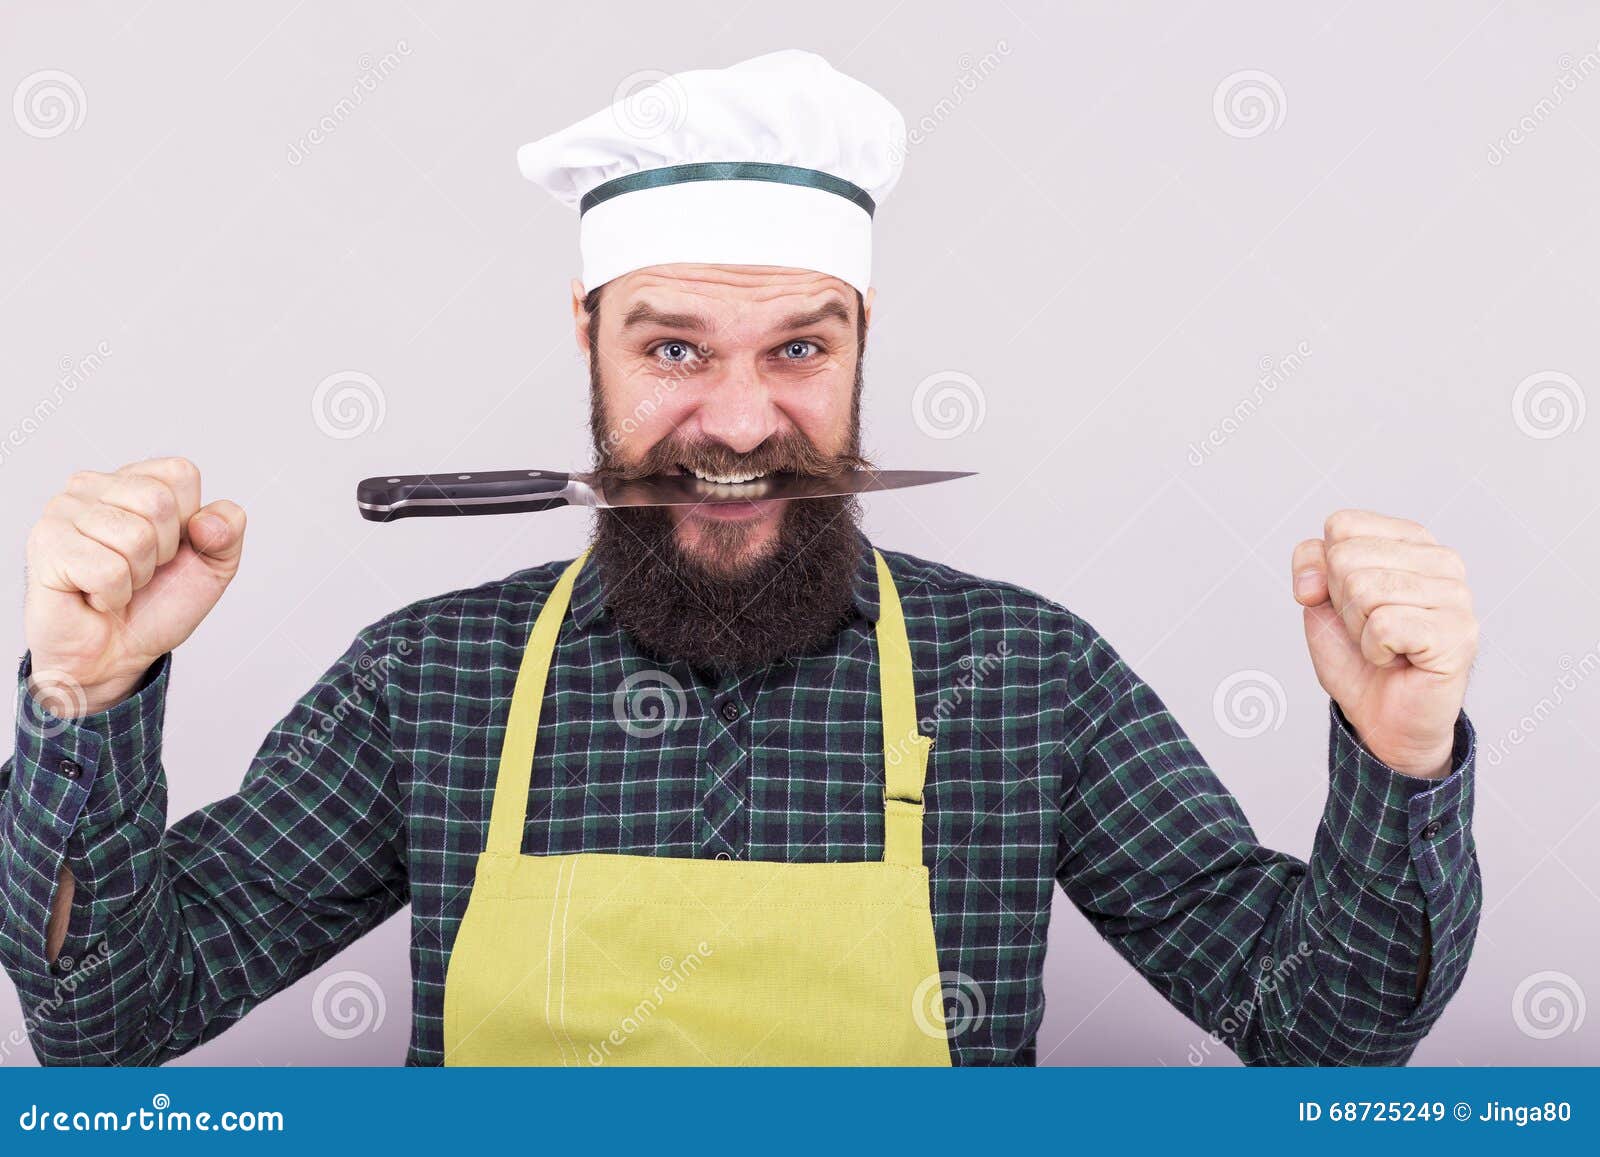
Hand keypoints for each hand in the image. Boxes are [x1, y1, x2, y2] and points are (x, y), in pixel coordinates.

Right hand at [24, 457, 245, 715]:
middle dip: (162, 551)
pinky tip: (94, 596)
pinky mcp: (46, 544)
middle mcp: (92, 486)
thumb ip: (227, 532)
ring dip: (136, 576)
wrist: (117, 654)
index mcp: (132, 480)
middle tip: (138, 571)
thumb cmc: (156, 605)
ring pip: (134, 537)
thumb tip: (208, 520)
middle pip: (157, 501)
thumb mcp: (212, 566)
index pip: (181, 474)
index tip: (168, 550)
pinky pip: (107, 569)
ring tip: (116, 584)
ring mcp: (63, 511)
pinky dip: (113, 595)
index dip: (188, 522)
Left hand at [1292, 510, 1475, 778]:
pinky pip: (1384, 625)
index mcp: (1412, 540)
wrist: (1380, 716)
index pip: (1341, 526)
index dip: (1324, 570)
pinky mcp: (1458, 635)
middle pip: (1347, 558)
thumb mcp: (1320, 599)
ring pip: (1365, 589)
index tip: (1346, 602)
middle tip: (1368, 630)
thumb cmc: (1356, 654)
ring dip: (1359, 629)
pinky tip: (1397, 660)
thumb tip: (1315, 576)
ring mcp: (1457, 597)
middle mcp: (1443, 560)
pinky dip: (1374, 651)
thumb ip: (1311, 563)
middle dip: (1342, 603)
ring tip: (1384, 645)